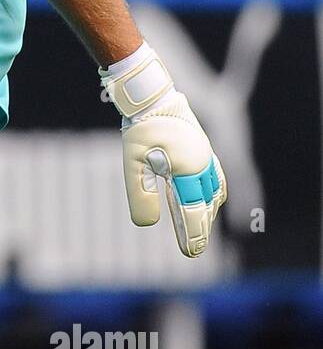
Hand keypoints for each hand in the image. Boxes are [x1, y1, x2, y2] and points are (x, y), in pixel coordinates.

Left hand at [101, 46, 226, 257]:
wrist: (152, 95)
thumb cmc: (140, 129)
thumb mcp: (133, 165)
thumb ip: (141, 195)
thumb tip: (148, 224)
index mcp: (189, 170)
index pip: (193, 211)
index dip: (192, 234)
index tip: (191, 253)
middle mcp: (203, 164)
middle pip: (205, 205)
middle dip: (199, 228)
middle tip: (192, 249)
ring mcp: (205, 155)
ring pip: (214, 191)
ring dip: (206, 211)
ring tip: (196, 229)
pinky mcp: (202, 147)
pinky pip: (215, 176)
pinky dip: (212, 193)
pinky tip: (205, 199)